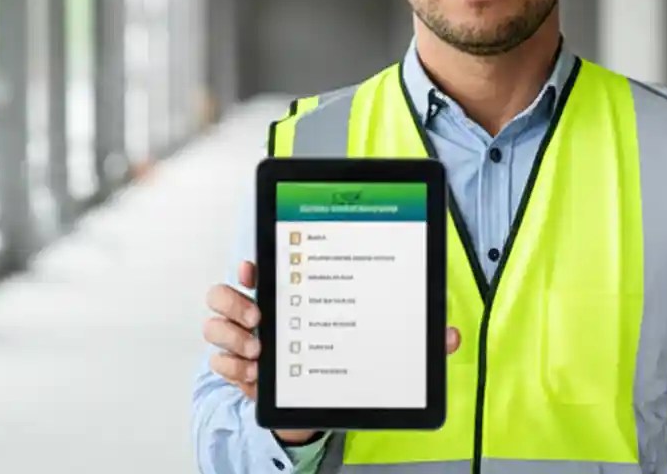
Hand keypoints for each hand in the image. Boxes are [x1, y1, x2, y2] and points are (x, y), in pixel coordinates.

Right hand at [205, 260, 462, 445]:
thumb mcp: (380, 346)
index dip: (253, 264)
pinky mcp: (242, 374)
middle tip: (260, 317)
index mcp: (296, 296)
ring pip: (214, 326)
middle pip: (223, 293)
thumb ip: (414, 338)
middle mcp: (264, 316)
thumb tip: (451, 337)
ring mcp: (248, 343)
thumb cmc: (350, 361)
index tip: (256, 268)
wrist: (325, 402)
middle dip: (234, 301)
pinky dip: (230, 368)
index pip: (263, 267)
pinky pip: (219, 364)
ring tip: (259, 352)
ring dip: (231, 336)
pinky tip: (254, 376)